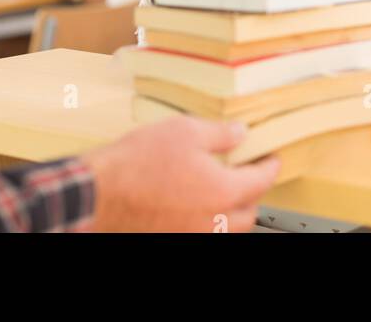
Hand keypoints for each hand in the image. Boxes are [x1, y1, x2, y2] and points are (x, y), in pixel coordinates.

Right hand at [84, 117, 279, 231]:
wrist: (99, 193)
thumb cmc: (136, 164)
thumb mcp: (185, 131)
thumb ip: (220, 134)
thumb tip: (240, 133)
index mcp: (224, 191)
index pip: (262, 180)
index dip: (270, 166)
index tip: (271, 159)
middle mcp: (214, 220)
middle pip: (249, 212)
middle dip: (253, 192)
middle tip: (249, 174)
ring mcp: (194, 234)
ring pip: (228, 229)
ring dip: (233, 212)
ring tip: (225, 192)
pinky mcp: (174, 238)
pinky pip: (205, 234)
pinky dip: (210, 222)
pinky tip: (198, 207)